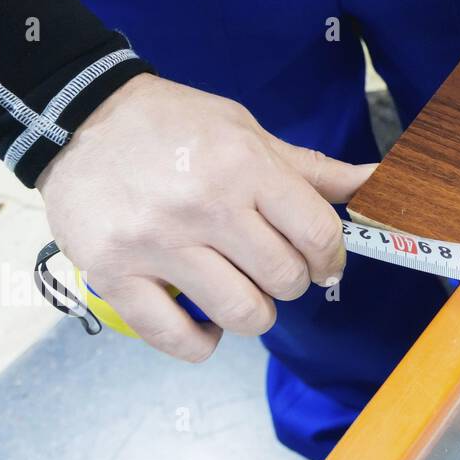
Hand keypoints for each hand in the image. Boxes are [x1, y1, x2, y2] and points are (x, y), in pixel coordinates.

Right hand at [37, 74, 375, 361]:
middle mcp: (206, 207)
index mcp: (245, 167)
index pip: (318, 233)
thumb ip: (312, 170)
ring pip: (241, 313)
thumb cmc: (174, 124)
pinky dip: (201, 342)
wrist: (81, 117)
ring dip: (254, 313)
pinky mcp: (115, 273)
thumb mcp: (249, 132)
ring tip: (242, 292)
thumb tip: (378, 179)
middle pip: (284, 278)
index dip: (332, 258)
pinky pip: (175, 336)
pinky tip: (204, 321)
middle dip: (293, 283)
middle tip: (277, 270)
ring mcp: (158, 244)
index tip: (325, 263)